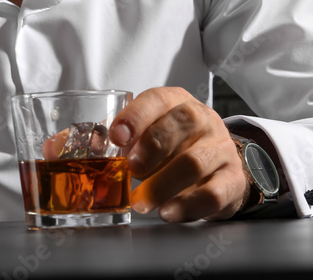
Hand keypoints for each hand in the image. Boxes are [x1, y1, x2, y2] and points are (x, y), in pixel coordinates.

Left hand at [108, 87, 249, 222]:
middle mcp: (203, 120)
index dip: (136, 117)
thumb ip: (118, 140)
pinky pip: (213, 193)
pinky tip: (167, 212)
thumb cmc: (173, 146)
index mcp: (177, 102)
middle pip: (181, 124)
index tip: (116, 136)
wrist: (218, 167)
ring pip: (194, 162)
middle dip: (151, 148)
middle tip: (132, 169)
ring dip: (163, 185)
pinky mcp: (232, 179)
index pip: (157, 99)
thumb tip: (79, 148)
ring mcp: (221, 148)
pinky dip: (187, 206)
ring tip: (141, 202)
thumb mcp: (148, 135)